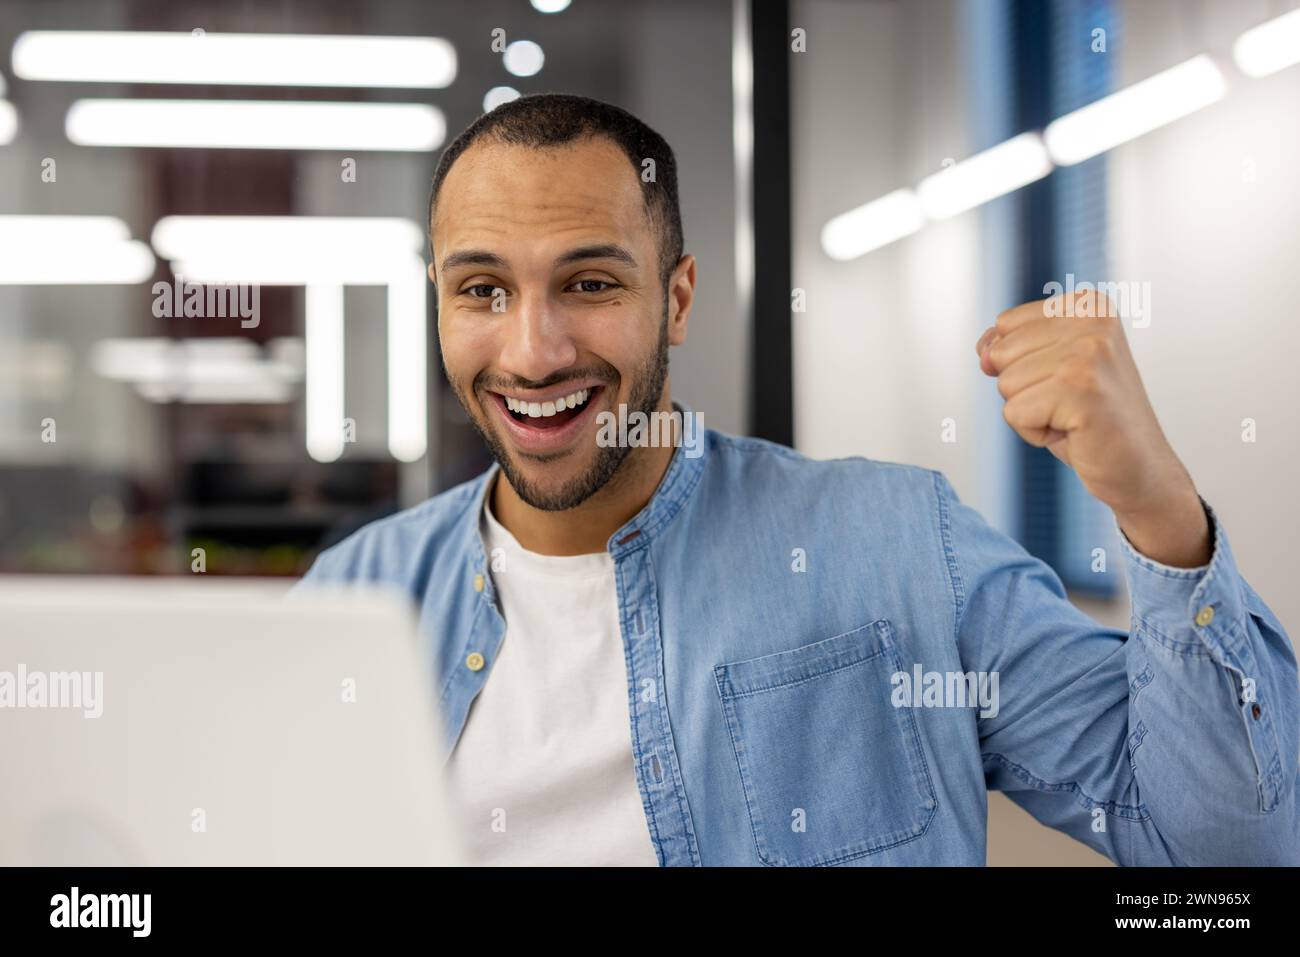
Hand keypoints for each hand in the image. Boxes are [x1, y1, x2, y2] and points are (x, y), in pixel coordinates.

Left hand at [977, 290, 1210, 566]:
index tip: (1067, 380)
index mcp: (1088, 303)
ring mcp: (1089, 353)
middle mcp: (1093, 319)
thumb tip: (984, 352)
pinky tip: (1074, 432)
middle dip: (1023, 389)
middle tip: (1070, 403)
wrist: (1139, 467)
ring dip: (1031, 412)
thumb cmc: (1090, 418)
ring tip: (1073, 416)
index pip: (1005, 325)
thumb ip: (1008, 346)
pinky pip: (1014, 413)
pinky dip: (1034, 433)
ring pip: (1006, 384)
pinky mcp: (1081, 390)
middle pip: (1001, 353)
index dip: (1023, 363)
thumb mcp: (1046, 368)